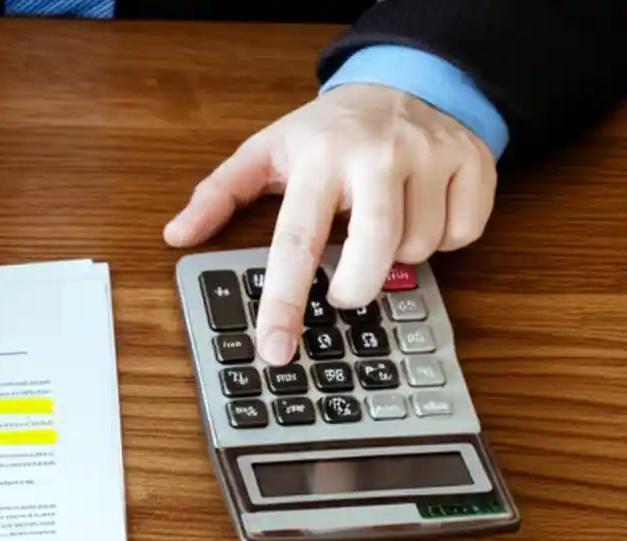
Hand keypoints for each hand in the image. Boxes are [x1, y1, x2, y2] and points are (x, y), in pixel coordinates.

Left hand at [163, 84, 496, 365]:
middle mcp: (378, 154)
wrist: (407, 80)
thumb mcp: (266, 151)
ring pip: (420, 250)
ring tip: (381, 223)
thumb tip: (176, 235)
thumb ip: (218, 195)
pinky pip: (463, 235)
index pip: (296, 242)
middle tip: (343, 285)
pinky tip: (423, 210)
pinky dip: (443, 238)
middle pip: (374, 254)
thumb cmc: (329, 130)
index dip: (284, 302)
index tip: (275, 349)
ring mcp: (432, 155)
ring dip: (398, 255)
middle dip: (356, 287)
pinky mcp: (475, 162)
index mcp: (318, 157)